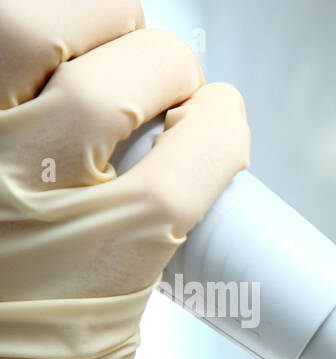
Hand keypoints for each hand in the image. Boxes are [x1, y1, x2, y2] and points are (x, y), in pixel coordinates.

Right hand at [0, 0, 248, 358]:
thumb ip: (12, 198)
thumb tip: (94, 131)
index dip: (51, 22)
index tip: (89, 34)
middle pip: (29, 26)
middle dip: (110, 24)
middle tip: (149, 56)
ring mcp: (18, 217)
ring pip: (113, 83)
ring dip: (171, 68)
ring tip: (193, 94)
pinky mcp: (101, 271)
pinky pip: (184, 170)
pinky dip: (222, 138)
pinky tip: (228, 136)